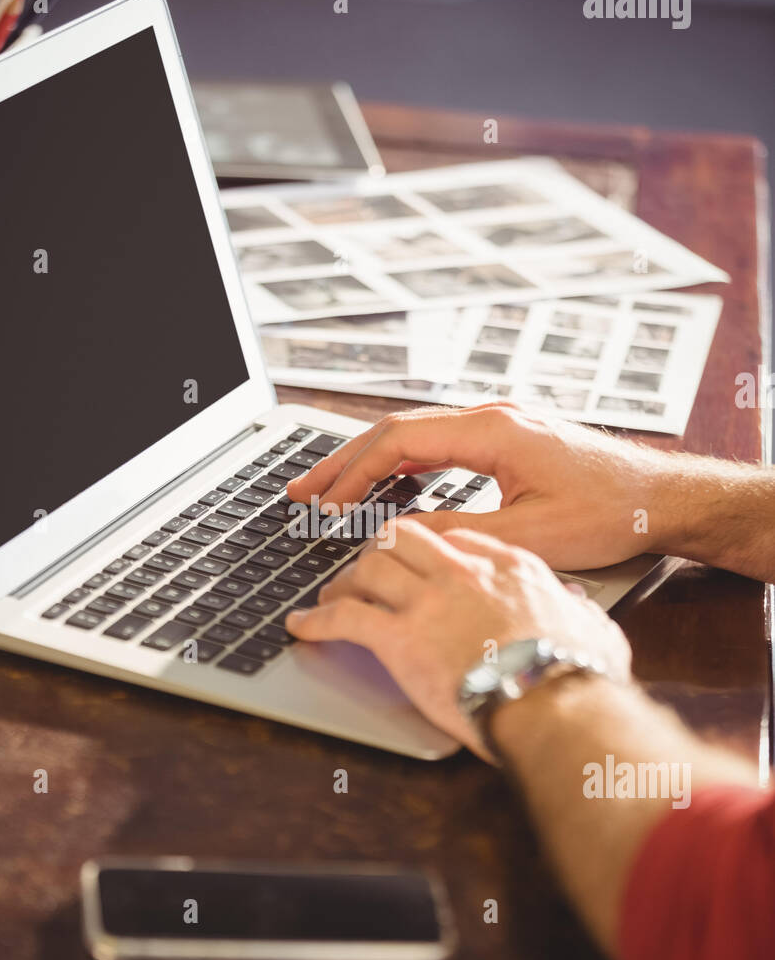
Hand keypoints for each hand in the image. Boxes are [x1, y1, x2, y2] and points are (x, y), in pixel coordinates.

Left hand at [286, 518, 631, 757]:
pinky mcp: (399, 639)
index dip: (427, 547)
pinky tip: (302, 626)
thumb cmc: (576, 673)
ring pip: (368, 568)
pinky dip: (317, 621)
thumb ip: (578, 609)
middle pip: (402, 538)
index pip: (453, 536)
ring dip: (343, 583)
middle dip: (377, 552)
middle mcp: (462, 572)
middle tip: (365, 570)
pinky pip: (344, 618)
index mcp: (507, 564)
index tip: (416, 561)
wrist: (553, 703)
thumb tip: (580, 608)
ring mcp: (428, 602)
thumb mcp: (593, 627)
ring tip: (331, 598)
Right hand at [287, 403, 673, 570]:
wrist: (661, 499)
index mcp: (493, 431)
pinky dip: (402, 467)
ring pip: (415, 437)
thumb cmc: (611, 513)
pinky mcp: (508, 442)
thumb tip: (402, 541)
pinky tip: (383, 488)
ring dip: (369, 463)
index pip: (399, 441)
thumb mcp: (530, 538)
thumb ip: (461, 536)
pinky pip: (439, 446)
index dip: (352, 473)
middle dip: (343, 462)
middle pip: (397, 432)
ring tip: (327, 490)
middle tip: (300, 490)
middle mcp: (492, 418)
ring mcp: (500, 426)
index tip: (323, 505)